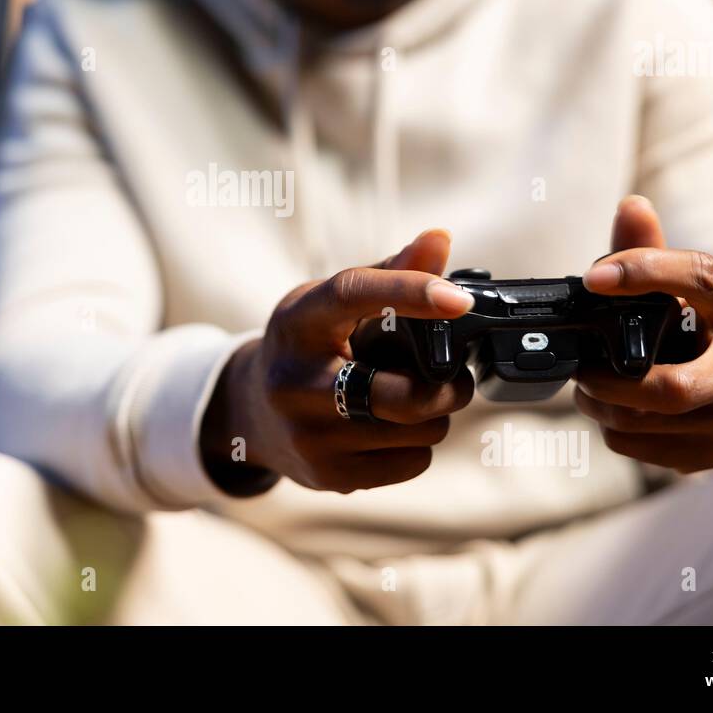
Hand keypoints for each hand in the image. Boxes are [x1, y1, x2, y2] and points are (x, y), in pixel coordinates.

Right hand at [201, 229, 475, 493]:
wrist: (252, 411)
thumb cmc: (308, 346)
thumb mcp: (332, 302)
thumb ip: (390, 271)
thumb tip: (440, 237)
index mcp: (299, 321)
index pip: (355, 295)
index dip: (411, 291)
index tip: (460, 299)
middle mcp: (296, 380)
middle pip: (403, 394)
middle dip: (447, 386)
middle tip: (454, 375)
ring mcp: (309, 434)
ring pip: (417, 431)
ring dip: (435, 415)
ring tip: (419, 400)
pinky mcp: (327, 475)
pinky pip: (411, 464)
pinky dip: (419, 447)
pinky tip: (395, 430)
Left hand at [574, 195, 712, 472]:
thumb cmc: (701, 321)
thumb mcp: (682, 283)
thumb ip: (650, 247)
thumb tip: (631, 206)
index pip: (700, 277)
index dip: (644, 272)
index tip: (592, 278)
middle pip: (677, 387)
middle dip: (612, 382)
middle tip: (580, 368)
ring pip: (654, 424)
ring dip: (604, 408)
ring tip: (588, 388)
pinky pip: (648, 451)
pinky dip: (616, 433)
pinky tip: (611, 413)